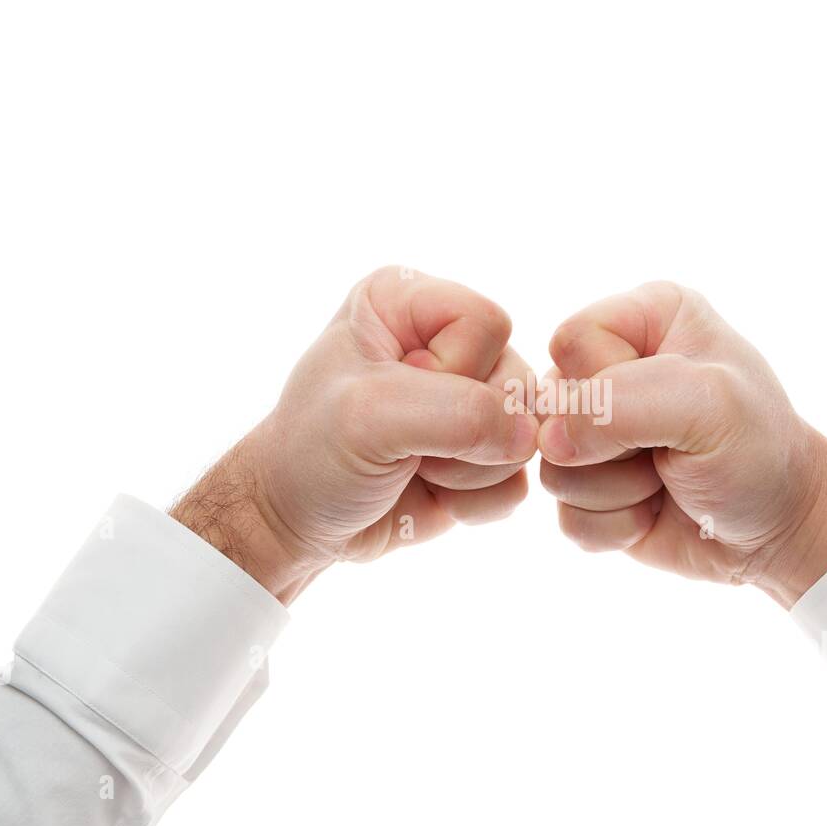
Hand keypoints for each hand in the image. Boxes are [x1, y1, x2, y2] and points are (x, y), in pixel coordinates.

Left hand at [171, 266, 538, 603]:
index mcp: (411, 301)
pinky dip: (477, 500)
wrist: (296, 524)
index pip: (487, 322)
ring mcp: (471, 399)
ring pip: (526, 434)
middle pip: (518, 380)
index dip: (454, 371)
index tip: (393, 395)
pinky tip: (430, 492)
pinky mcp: (483, 453)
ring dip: (470, 471)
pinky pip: (520, 478)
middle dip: (464, 432)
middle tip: (404, 445)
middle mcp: (447, 341)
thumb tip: (530, 438)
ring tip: (414, 469)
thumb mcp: (370, 417)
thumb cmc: (313, 455)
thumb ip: (460, 414)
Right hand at [537, 281, 826, 606]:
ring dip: (617, 490)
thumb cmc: (759, 453)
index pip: (572, 340)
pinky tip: (654, 511)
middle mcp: (610, 367)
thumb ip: (620, 404)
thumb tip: (549, 442)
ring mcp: (595, 430)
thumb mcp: (709, 405)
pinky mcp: (589, 486)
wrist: (780, 529)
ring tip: (666, 480)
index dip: (609, 383)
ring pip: (550, 467)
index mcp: (643, 318)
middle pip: (550, 406)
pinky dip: (615, 525)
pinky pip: (563, 514)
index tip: (672, 405)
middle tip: (671, 450)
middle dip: (613, 446)